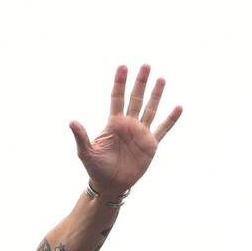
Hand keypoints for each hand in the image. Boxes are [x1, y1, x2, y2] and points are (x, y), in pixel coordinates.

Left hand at [69, 64, 182, 195]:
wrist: (110, 185)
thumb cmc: (96, 169)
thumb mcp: (86, 153)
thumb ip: (81, 137)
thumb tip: (72, 122)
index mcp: (113, 123)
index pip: (117, 98)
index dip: (120, 83)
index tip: (123, 67)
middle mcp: (128, 124)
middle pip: (135, 98)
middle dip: (140, 82)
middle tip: (146, 65)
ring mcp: (140, 133)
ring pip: (150, 109)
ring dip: (156, 95)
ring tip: (161, 79)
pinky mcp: (150, 144)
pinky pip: (163, 129)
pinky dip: (171, 119)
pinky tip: (178, 107)